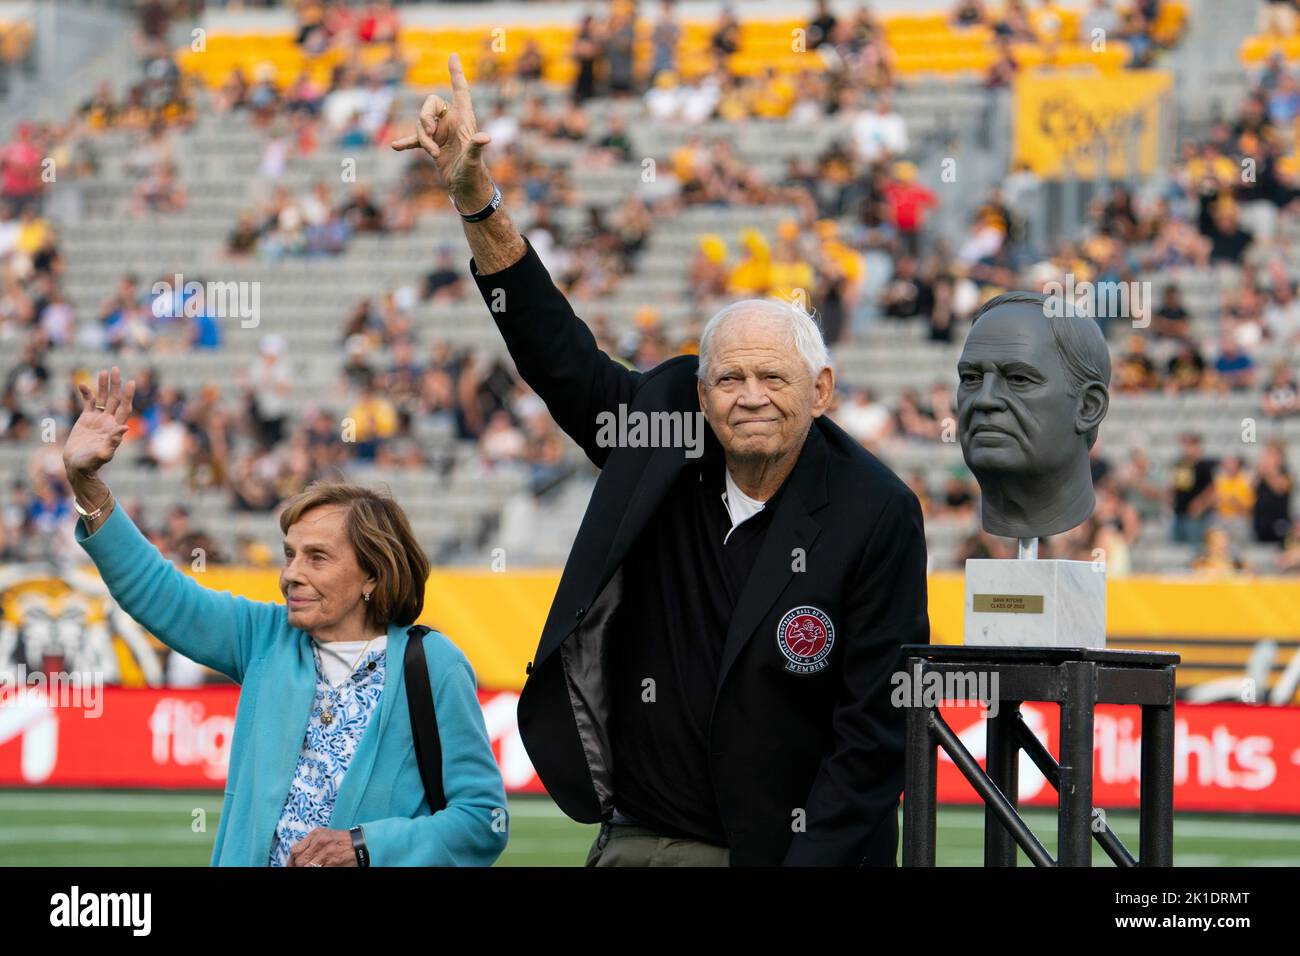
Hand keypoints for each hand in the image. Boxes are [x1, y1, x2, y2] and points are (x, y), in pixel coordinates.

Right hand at [64, 367, 134, 479]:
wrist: (77, 465)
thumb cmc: (91, 463)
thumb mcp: (104, 453)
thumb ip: (114, 442)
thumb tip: (125, 428)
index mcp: (115, 427)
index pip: (124, 407)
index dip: (128, 395)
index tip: (131, 382)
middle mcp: (109, 421)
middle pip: (114, 399)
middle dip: (115, 384)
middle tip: (116, 369)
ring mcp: (97, 419)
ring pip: (102, 398)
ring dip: (103, 386)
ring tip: (104, 371)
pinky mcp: (86, 419)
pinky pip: (87, 402)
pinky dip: (86, 394)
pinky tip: (82, 385)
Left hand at [287, 828, 358, 866]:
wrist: (359, 844)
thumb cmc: (340, 840)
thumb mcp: (324, 834)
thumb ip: (310, 842)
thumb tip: (297, 855)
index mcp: (316, 834)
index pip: (295, 850)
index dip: (292, 860)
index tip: (292, 865)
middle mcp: (319, 842)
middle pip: (299, 860)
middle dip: (300, 866)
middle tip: (304, 866)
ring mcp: (325, 853)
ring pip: (306, 866)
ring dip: (308, 867)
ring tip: (314, 865)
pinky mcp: (331, 862)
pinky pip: (317, 869)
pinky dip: (317, 869)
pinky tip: (322, 866)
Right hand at [391, 53, 492, 205]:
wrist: (465, 188)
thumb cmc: (473, 173)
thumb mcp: (474, 160)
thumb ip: (477, 147)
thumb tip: (485, 138)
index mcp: (464, 119)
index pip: (460, 90)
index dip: (456, 73)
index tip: (453, 55)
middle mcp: (452, 122)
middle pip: (431, 104)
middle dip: (425, 117)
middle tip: (431, 134)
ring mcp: (440, 133)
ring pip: (421, 123)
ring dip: (423, 138)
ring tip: (434, 154)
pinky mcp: (432, 145)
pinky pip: (414, 139)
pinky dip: (407, 142)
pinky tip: (396, 147)